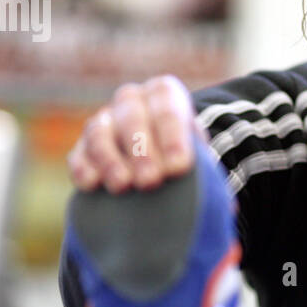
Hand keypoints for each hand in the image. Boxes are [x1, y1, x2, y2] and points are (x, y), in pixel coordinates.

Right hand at [67, 74, 207, 192]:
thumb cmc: (184, 157)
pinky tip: (91, 185)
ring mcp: (103, 121)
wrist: (158, 161)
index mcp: (164, 94)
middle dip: (141, 150)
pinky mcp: (81, 148)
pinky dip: (83, 168)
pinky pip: (78, 154)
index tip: (178, 168)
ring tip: (122, 186)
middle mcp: (130, 101)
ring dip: (110, 160)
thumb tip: (227, 211)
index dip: (173, 136)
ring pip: (99, 133)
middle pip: (131, 117)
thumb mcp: (199, 157)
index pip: (167, 107)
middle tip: (150, 181)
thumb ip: (208, 174)